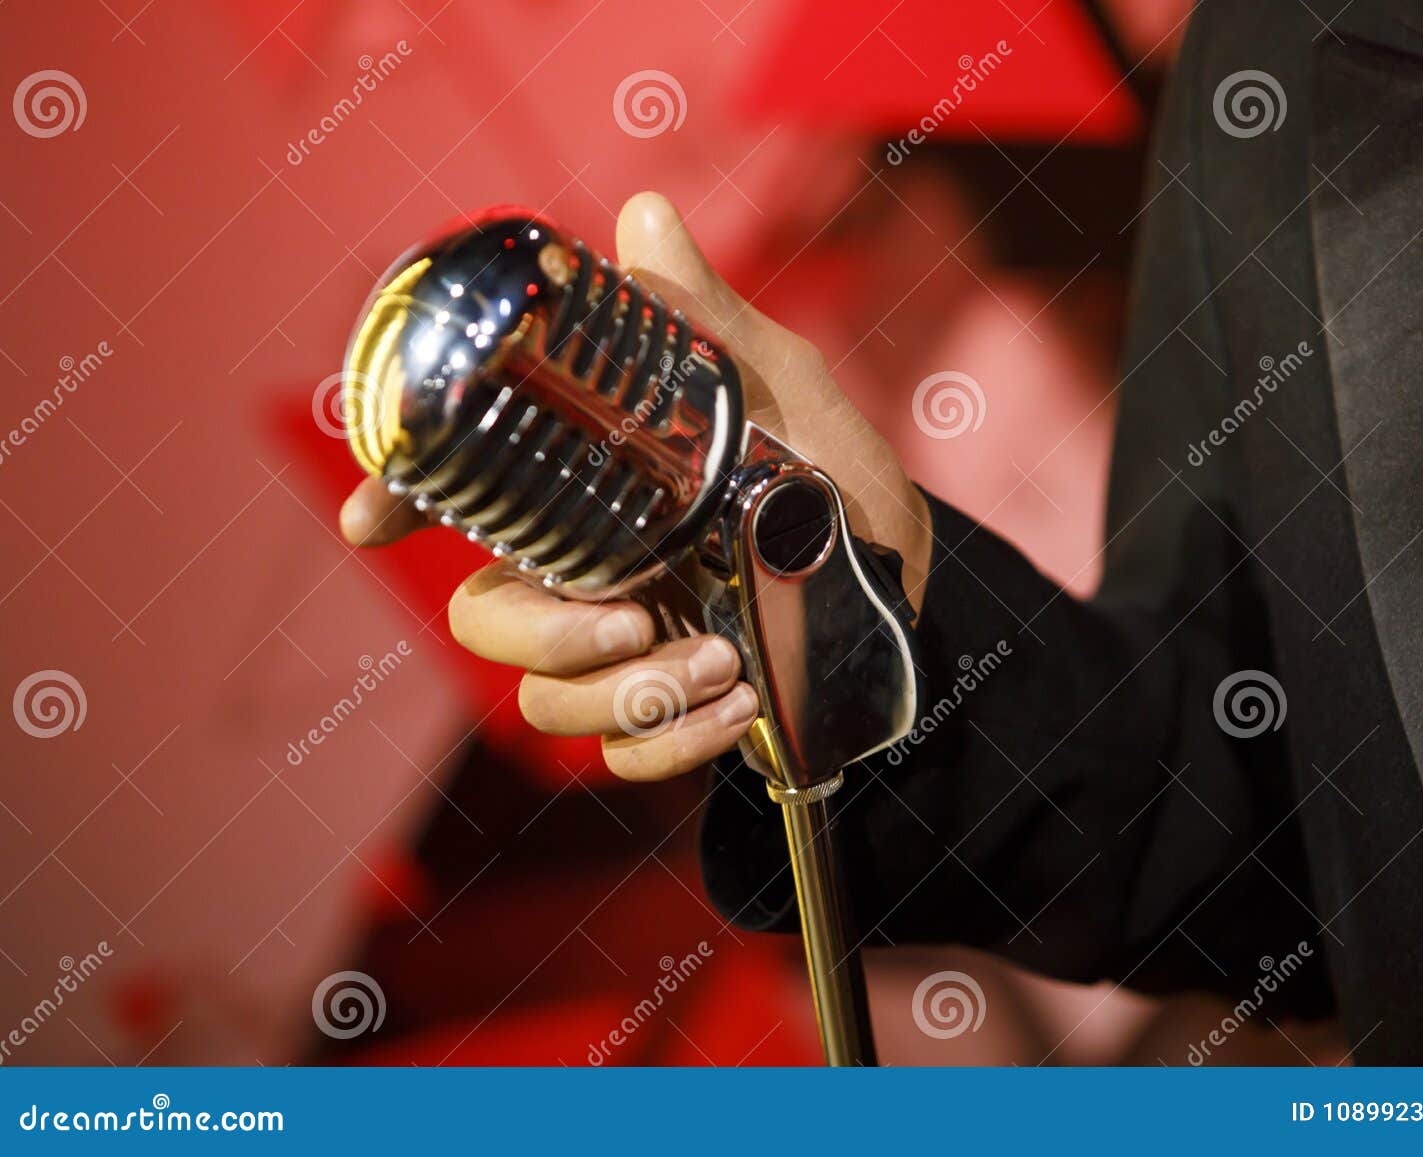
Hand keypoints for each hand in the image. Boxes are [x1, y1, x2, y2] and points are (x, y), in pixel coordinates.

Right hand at [340, 192, 931, 780]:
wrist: (908, 578)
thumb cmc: (832, 470)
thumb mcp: (779, 388)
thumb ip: (709, 320)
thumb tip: (642, 213)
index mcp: (592, 493)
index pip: (470, 499)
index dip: (403, 502)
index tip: (370, 520)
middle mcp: (588, 574)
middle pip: (487, 621)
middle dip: (540, 634)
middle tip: (627, 615)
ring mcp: (626, 652)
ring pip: (550, 704)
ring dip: (627, 694)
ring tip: (722, 662)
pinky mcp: (670, 717)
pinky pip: (625, 763)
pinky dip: (672, 746)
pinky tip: (737, 706)